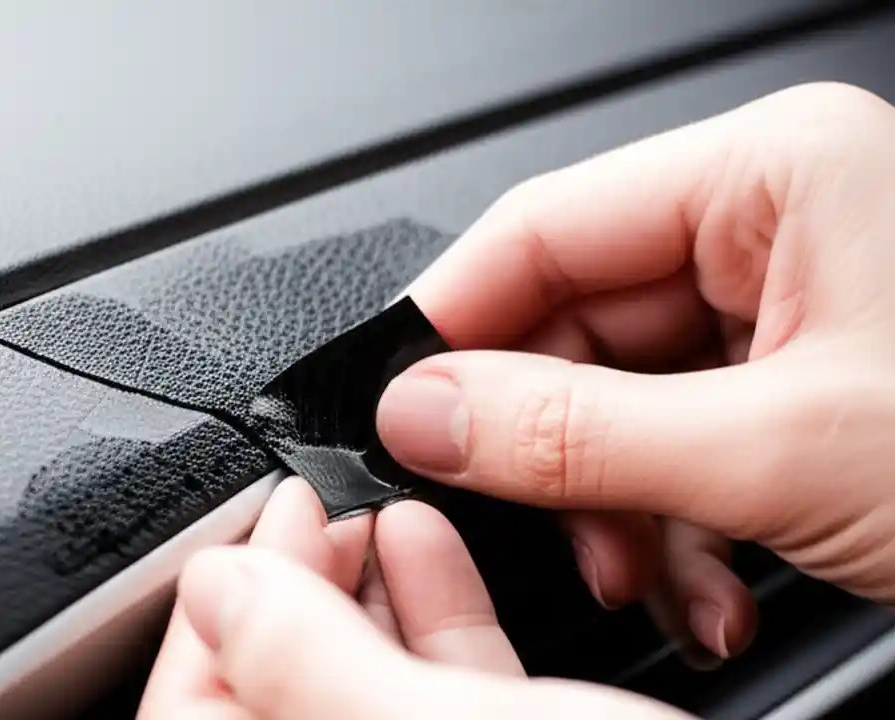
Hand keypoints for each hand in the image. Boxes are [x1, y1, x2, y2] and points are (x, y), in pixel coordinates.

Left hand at [139, 477, 688, 718]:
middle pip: (279, 689)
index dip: (219, 611)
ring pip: (366, 685)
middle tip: (326, 506)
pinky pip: (444, 694)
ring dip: (367, 586)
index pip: (192, 715)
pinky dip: (436, 616)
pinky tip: (431, 551)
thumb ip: (305, 665)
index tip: (268, 518)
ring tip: (378, 508)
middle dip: (297, 585)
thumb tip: (216, 584)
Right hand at [376, 82, 894, 659]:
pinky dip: (671, 523)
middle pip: (578, 326)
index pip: (544, 229)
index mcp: (774, 175)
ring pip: (621, 398)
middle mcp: (777, 222)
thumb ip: (575, 431)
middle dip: (553, 450)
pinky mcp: (802, 375)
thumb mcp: (777, 451)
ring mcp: (791, 301)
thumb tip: (428, 410)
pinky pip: (679, 435)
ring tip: (648, 581)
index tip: (402, 408)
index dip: (456, 325)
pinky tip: (701, 586)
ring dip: (613, 506)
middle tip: (532, 524)